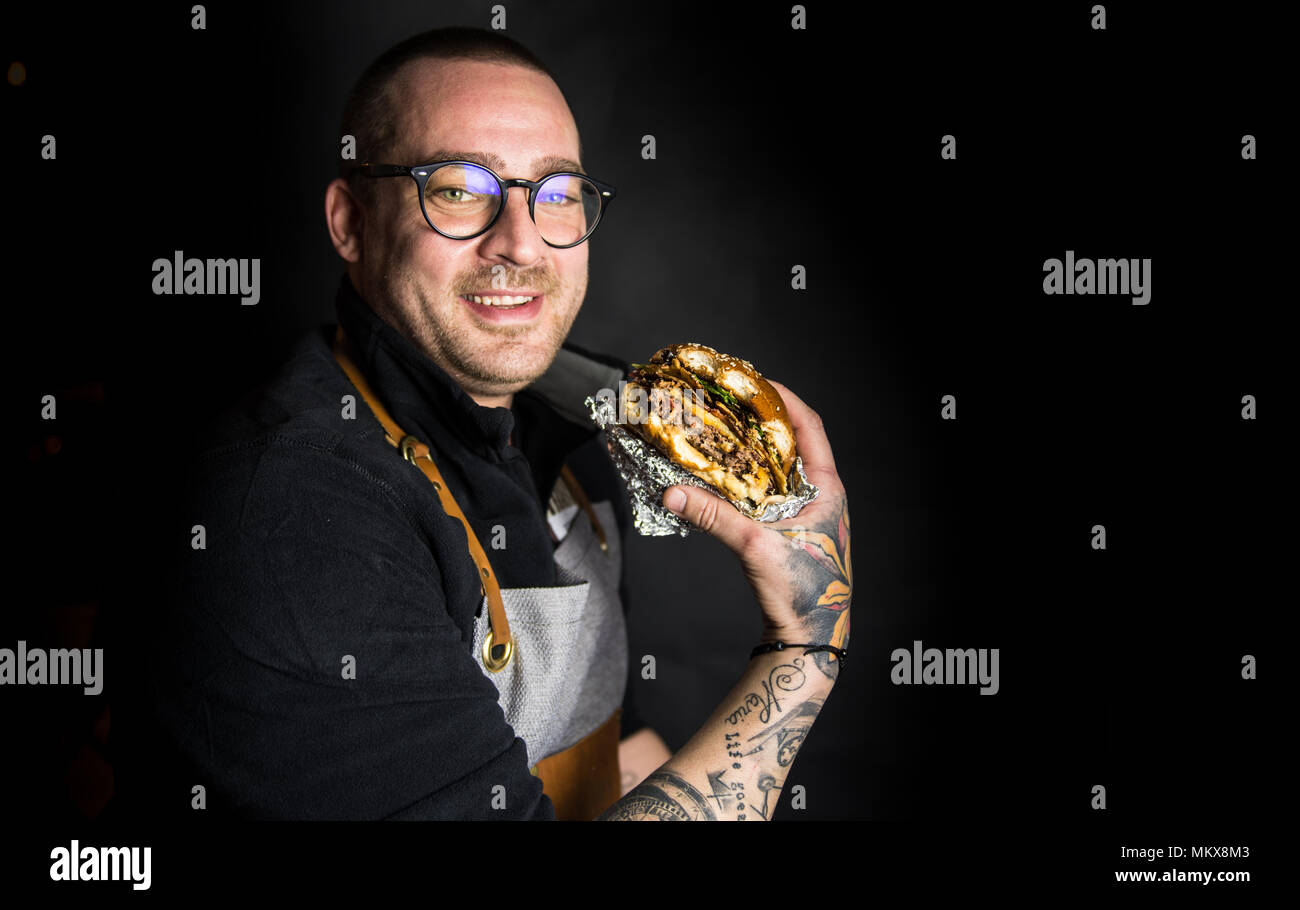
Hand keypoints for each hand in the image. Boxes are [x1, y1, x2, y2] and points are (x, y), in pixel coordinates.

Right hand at [663, 380, 850, 679]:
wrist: (811, 638)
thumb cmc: (802, 593)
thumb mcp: (755, 546)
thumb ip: (712, 516)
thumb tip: (670, 492)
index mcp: (828, 488)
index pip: (810, 427)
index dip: (784, 400)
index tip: (755, 382)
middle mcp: (822, 494)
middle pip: (792, 443)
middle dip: (761, 422)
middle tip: (729, 405)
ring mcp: (809, 513)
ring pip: (779, 469)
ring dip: (753, 451)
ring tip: (723, 434)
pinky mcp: (794, 530)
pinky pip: (770, 492)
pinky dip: (748, 480)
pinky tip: (724, 480)